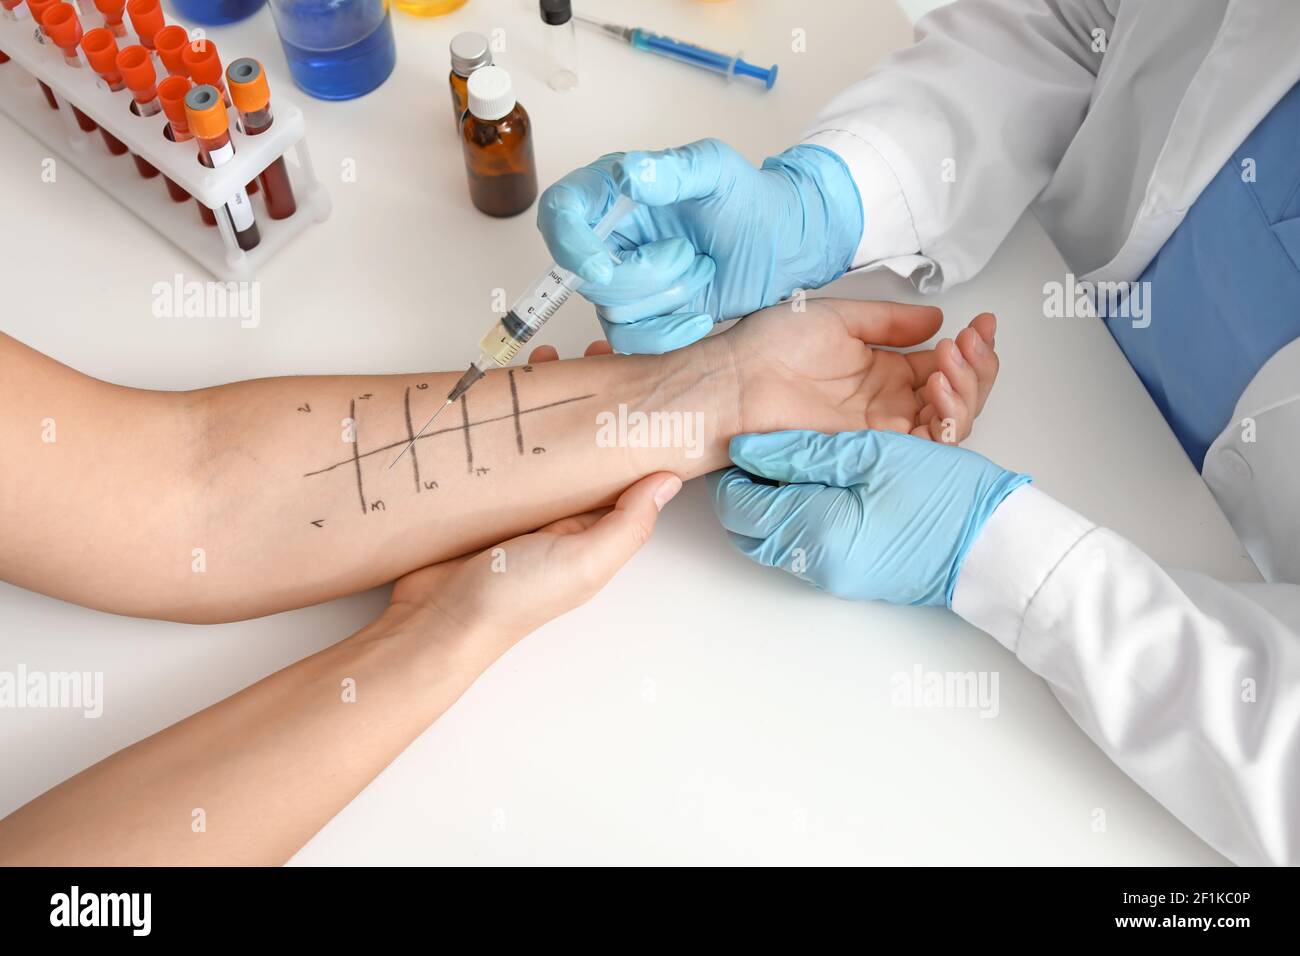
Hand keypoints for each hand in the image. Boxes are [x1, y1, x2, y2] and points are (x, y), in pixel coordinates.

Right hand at [382, 341, 678, 653]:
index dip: (633, 421)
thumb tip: (670, 479)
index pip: (625, 465)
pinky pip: (504, 448)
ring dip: (546, 400)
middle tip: (585, 355)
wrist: (435, 621)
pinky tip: (502, 390)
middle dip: (589, 398)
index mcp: (595, 527)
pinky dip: (506, 418)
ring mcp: (523, 503)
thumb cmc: (513, 600)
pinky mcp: (484, 496)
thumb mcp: (584, 562)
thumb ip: (629, 523)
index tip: (635, 378)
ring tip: (541, 361)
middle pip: (585, 444)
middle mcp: (564, 513)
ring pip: (544, 438)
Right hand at [538, 139, 862, 353]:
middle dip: (644, 275)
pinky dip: (668, 333)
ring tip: (703, 270)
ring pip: (612, 308)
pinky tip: (701, 318)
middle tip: (691, 254)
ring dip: (668, 297)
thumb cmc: (752, 202)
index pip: (561, 212)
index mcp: (615, 192)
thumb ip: (674, 169)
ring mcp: (624, 279)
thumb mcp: (718, 170)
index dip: (570, 243)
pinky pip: (630, 339)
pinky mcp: (643, 316)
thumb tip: (629, 172)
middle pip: (588, 273)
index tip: (603, 265)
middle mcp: (610, 237)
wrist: (785, 247)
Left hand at [709, 430, 1028, 606]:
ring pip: (776, 536)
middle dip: (751, 488)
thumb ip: (800, 451)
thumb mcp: (871, 453)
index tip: (749, 441)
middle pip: (750, 526)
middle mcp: (814, 563)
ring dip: (778, 500)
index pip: (737, 505)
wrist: (996, 550)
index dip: (736, 470)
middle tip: (769, 452)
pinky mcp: (851, 579)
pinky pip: (805, 546)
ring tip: (801, 463)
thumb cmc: (943, 499)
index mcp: (813, 531)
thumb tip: (748, 449)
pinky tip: (828, 489)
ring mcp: (833, 576)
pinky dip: (804, 516)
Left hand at [718, 297, 999, 443]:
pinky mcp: (873, 450)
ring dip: (966, 389)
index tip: (981, 324)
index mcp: (881, 374)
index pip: (943, 368)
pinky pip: (926, 446)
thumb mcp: (839, 318)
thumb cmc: (770, 347)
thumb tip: (936, 319)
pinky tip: (939, 384)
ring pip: (949, 423)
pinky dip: (945, 417)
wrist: (736, 380)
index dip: (970, 348)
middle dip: (977, 368)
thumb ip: (890, 321)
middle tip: (972, 341)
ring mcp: (881, 430)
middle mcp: (886, 406)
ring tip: (952, 359)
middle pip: (956, 398)